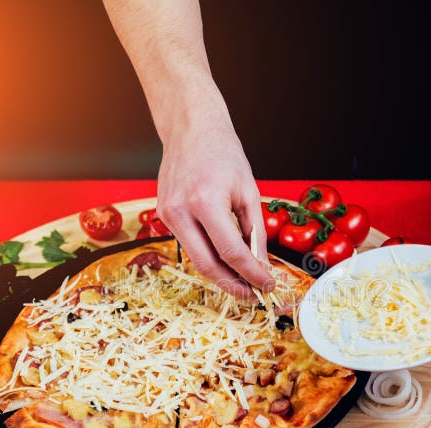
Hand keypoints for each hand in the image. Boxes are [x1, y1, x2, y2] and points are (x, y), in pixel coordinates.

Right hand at [156, 110, 271, 297]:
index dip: (252, 274)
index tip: (268, 285)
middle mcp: (181, 211)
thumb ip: (254, 230)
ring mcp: (167, 214)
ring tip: (243, 282)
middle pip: (208, 265)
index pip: (231, 252)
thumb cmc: (223, 154)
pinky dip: (209, 256)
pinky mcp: (163, 215)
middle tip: (254, 295)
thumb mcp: (248, 190)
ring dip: (221, 274)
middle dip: (233, 285)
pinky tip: (226, 262)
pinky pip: (189, 244)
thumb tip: (260, 263)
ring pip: (196, 259)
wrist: (191, 130)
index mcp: (205, 202)